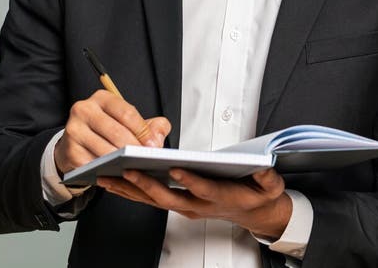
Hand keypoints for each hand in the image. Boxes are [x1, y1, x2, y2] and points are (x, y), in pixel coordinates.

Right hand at [54, 89, 170, 176]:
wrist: (76, 145)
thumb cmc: (106, 131)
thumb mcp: (129, 122)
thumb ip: (152, 126)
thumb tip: (157, 140)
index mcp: (102, 98)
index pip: (126, 112)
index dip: (143, 130)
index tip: (154, 145)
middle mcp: (84, 109)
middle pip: (116, 131)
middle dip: (134, 148)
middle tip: (147, 160)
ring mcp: (74, 130)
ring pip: (104, 150)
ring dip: (122, 162)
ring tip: (135, 167)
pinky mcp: (69, 151)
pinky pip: (93, 165)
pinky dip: (107, 171)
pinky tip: (117, 174)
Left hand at [97, 167, 291, 238]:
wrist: (253, 213)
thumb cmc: (257, 194)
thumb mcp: (270, 184)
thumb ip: (267, 176)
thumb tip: (264, 165)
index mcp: (221, 197)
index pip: (204, 189)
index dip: (190, 179)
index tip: (175, 167)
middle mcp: (198, 206)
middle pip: (168, 197)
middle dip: (147, 184)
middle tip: (128, 170)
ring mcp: (185, 207)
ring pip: (152, 200)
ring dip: (129, 190)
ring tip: (107, 176)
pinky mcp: (177, 205)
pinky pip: (149, 200)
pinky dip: (130, 192)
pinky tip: (113, 182)